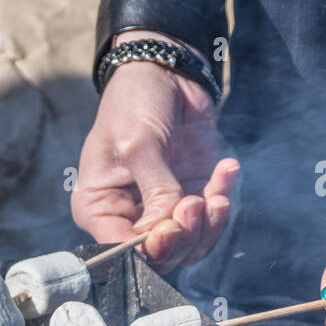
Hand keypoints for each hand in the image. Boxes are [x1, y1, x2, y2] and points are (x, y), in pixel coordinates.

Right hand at [72, 31, 238, 273]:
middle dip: (183, 236)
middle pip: (160, 254)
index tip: (167, 229)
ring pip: (191, 243)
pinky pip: (213, 216)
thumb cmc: (134, 103)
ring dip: (208, 224)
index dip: (147, 248)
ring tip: (215, 193)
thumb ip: (155, 188)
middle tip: (195, 204)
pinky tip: (226, 168)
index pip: (120, 248)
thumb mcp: (138, 143)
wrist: (164, 71)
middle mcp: (129, 215)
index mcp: (99, 207)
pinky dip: (224, 197)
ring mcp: (164, 207)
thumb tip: (166, 229)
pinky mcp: (194, 192)